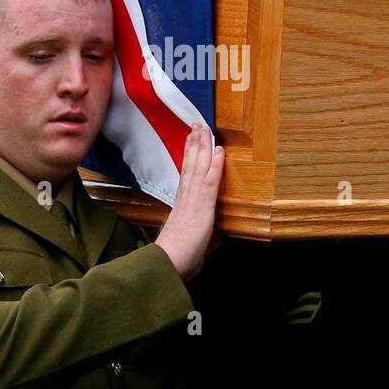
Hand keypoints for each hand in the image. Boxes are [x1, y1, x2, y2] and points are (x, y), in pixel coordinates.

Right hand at [155, 122, 224, 282]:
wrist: (168, 263)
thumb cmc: (177, 259)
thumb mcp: (191, 244)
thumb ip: (199, 237)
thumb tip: (209, 238)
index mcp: (181, 205)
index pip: (187, 175)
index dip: (189, 156)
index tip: (190, 140)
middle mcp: (185, 197)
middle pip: (191, 164)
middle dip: (194, 144)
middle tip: (196, 124)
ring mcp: (193, 199)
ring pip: (199, 166)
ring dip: (203, 145)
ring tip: (204, 128)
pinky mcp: (202, 205)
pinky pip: (210, 180)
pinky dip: (215, 164)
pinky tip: (219, 150)